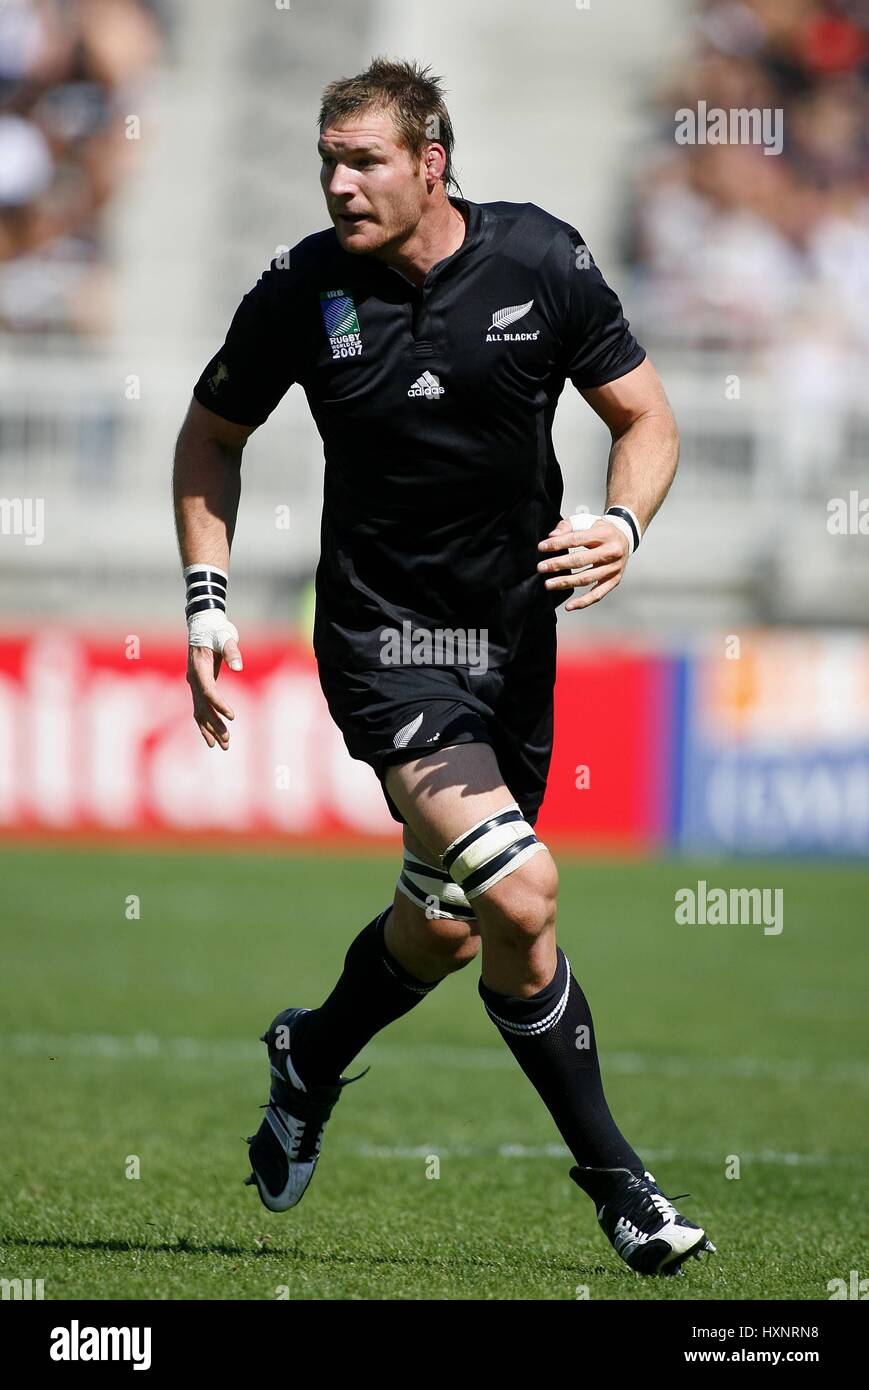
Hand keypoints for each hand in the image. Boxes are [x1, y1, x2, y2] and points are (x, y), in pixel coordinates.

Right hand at [186, 616, 242, 749]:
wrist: (202, 624)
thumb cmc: (216, 629)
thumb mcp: (226, 636)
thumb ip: (232, 651)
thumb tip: (238, 666)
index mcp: (199, 667)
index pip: (208, 691)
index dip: (219, 705)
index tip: (232, 717)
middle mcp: (193, 679)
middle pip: (203, 707)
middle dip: (215, 725)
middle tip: (227, 743)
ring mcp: (194, 684)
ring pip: (200, 712)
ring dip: (211, 729)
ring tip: (223, 746)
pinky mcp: (199, 686)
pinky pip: (200, 709)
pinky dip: (206, 723)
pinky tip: (212, 737)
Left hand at [537, 516, 629, 610]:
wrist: (624, 538)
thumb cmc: (601, 531)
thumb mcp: (586, 521)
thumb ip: (567, 526)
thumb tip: (551, 536)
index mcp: (604, 534)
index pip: (577, 539)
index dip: (558, 544)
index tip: (542, 547)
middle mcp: (612, 552)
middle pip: (581, 560)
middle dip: (558, 564)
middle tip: (541, 567)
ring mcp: (614, 568)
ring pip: (587, 578)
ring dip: (566, 583)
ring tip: (549, 584)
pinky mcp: (614, 581)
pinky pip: (598, 594)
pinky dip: (583, 602)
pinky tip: (569, 606)